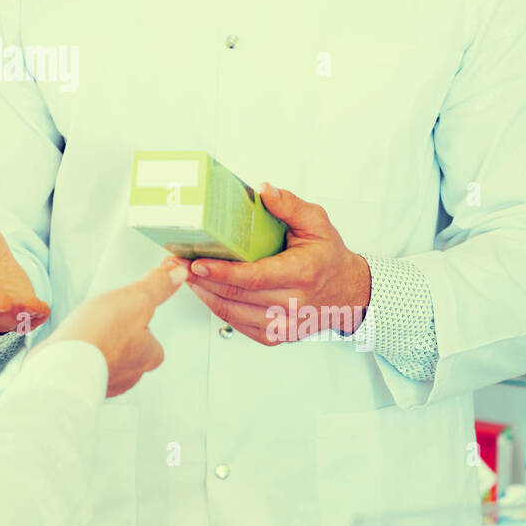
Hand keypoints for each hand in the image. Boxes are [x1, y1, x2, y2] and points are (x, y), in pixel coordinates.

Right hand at [33, 258, 185, 397]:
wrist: (61, 366)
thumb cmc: (100, 334)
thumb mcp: (135, 299)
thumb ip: (157, 286)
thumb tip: (178, 273)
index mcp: (148, 357)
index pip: (152, 340)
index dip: (138, 323)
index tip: (125, 313)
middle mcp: (131, 376)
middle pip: (130, 353)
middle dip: (117, 339)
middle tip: (102, 321)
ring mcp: (106, 383)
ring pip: (107, 362)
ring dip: (98, 349)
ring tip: (84, 332)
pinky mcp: (82, 386)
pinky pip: (86, 370)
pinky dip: (81, 358)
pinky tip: (71, 347)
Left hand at [177, 183, 370, 345]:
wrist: (348, 292)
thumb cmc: (328, 255)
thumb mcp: (317, 222)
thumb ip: (289, 205)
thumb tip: (263, 189)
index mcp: (302, 273)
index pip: (255, 277)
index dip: (223, 272)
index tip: (197, 262)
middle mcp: (294, 303)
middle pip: (237, 296)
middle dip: (202, 279)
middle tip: (177, 263)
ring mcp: (285, 325)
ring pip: (233, 313)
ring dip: (205, 294)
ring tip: (185, 275)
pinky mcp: (277, 336)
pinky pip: (239, 325)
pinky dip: (218, 308)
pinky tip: (205, 291)